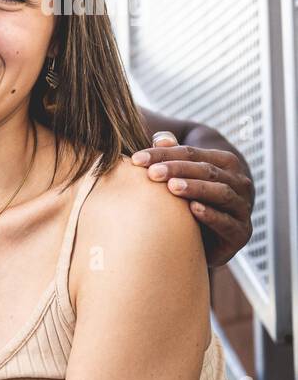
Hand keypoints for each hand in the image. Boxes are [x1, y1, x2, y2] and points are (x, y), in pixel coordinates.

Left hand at [131, 132, 253, 267]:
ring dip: (196, 188)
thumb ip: (173, 158)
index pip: (192, 153)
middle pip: (207, 171)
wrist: (211, 242)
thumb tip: (160, 137)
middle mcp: (239, 183)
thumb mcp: (182, 178)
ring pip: (221, 193)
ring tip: (172, 187)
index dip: (164, 154)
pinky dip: (211, 215)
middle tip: (152, 173)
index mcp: (225, 164)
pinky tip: (193, 209)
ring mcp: (243, 207)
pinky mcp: (241, 233)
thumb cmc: (191, 203)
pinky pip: (228, 222)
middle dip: (178, 169)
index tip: (136, 159)